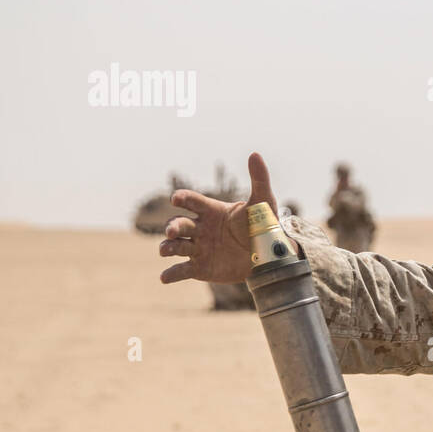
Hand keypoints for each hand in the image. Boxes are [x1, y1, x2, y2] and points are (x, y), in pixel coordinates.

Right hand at [159, 152, 278, 284]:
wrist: (268, 255)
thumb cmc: (262, 225)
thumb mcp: (263, 202)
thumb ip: (259, 179)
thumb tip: (255, 154)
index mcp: (211, 210)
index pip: (192, 201)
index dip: (183, 198)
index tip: (176, 198)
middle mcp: (200, 228)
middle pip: (179, 224)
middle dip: (173, 227)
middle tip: (173, 231)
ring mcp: (198, 248)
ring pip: (176, 246)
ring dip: (168, 247)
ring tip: (165, 250)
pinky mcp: (199, 268)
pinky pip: (182, 270)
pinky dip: (172, 274)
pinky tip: (164, 277)